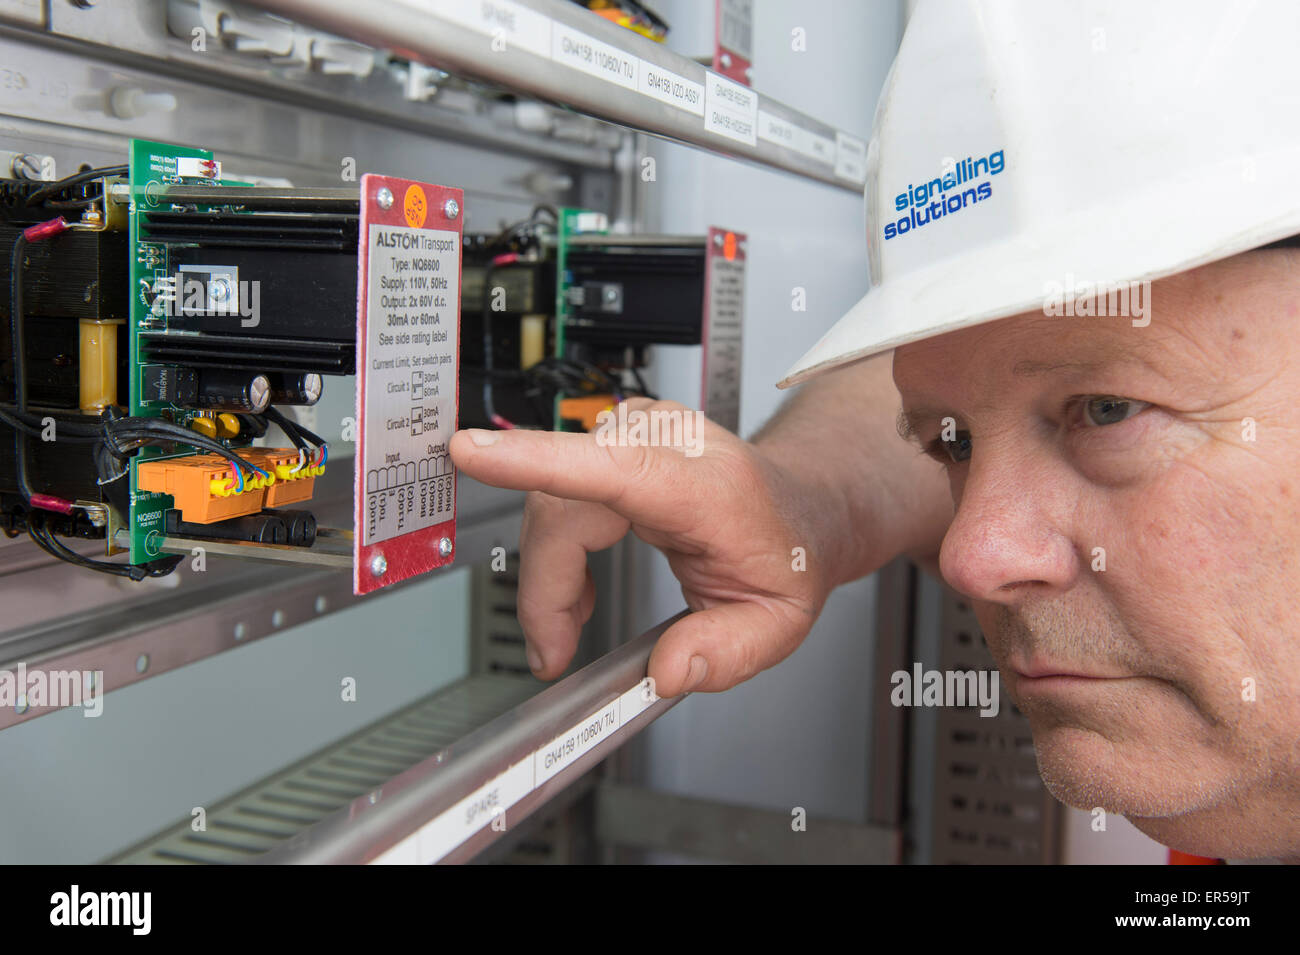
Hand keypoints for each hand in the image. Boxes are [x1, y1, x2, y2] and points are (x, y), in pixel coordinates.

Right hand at [449, 399, 841, 696]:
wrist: (798, 506)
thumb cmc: (785, 552)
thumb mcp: (779, 623)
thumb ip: (725, 653)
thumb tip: (667, 672)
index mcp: (707, 486)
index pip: (614, 466)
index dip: (536, 461)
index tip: (473, 456)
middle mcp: (670, 444)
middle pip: (563, 506)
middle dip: (544, 588)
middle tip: (551, 651)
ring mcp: (641, 433)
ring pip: (551, 501)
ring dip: (548, 574)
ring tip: (569, 627)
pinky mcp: (618, 437)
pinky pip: (558, 492)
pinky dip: (557, 549)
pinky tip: (578, 587)